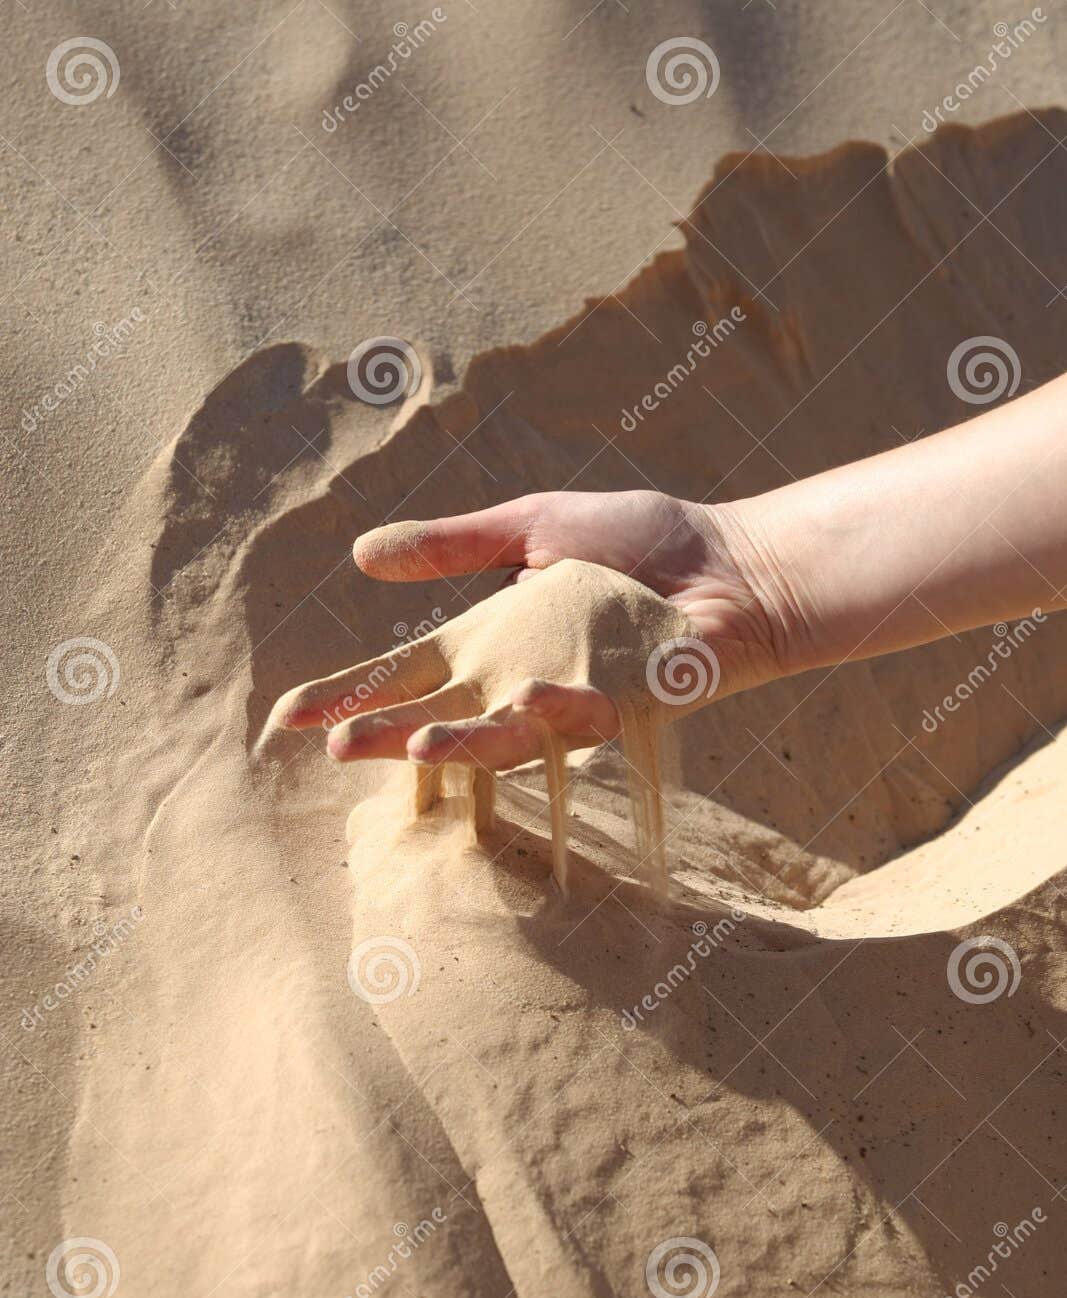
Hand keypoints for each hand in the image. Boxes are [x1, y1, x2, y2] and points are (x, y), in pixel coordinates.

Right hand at [271, 490, 792, 770]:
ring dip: (457, 744)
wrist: (730, 563)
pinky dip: (551, 710)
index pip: (404, 672)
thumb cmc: (640, 543)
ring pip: (500, 738)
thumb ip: (454, 543)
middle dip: (383, 735)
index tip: (287, 716)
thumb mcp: (532, 525)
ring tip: (411, 747)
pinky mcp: (621, 711)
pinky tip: (524, 696)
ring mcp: (568, 703)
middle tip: (333, 750)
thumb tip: (361, 555)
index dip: (349, 694)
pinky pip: (578, 719)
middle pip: (436, 716)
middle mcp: (517, 681)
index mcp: (490, 638)